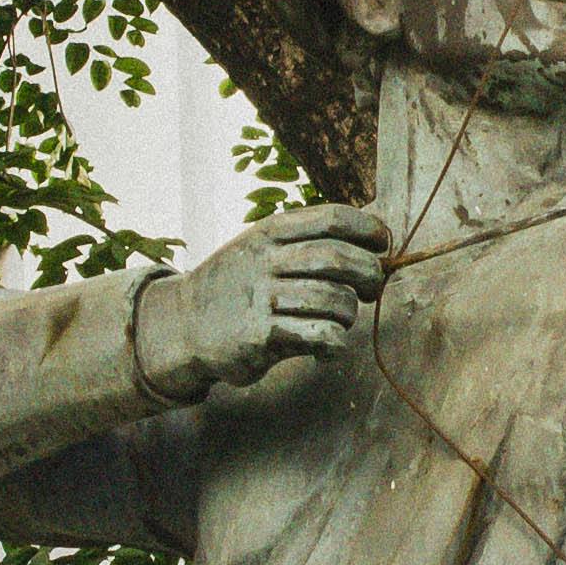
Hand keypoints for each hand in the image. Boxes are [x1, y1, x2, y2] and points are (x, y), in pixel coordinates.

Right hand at [133, 204, 393, 400]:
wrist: (183, 324)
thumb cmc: (238, 285)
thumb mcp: (262, 248)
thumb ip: (307, 241)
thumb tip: (376, 233)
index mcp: (271, 232)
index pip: (333, 218)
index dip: (368, 229)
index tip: (382, 244)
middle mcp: (266, 259)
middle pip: (339, 258)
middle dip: (370, 274)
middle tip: (373, 289)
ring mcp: (262, 297)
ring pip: (336, 300)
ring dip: (350, 314)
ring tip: (340, 320)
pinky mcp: (261, 335)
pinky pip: (321, 335)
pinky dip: (335, 342)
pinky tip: (327, 346)